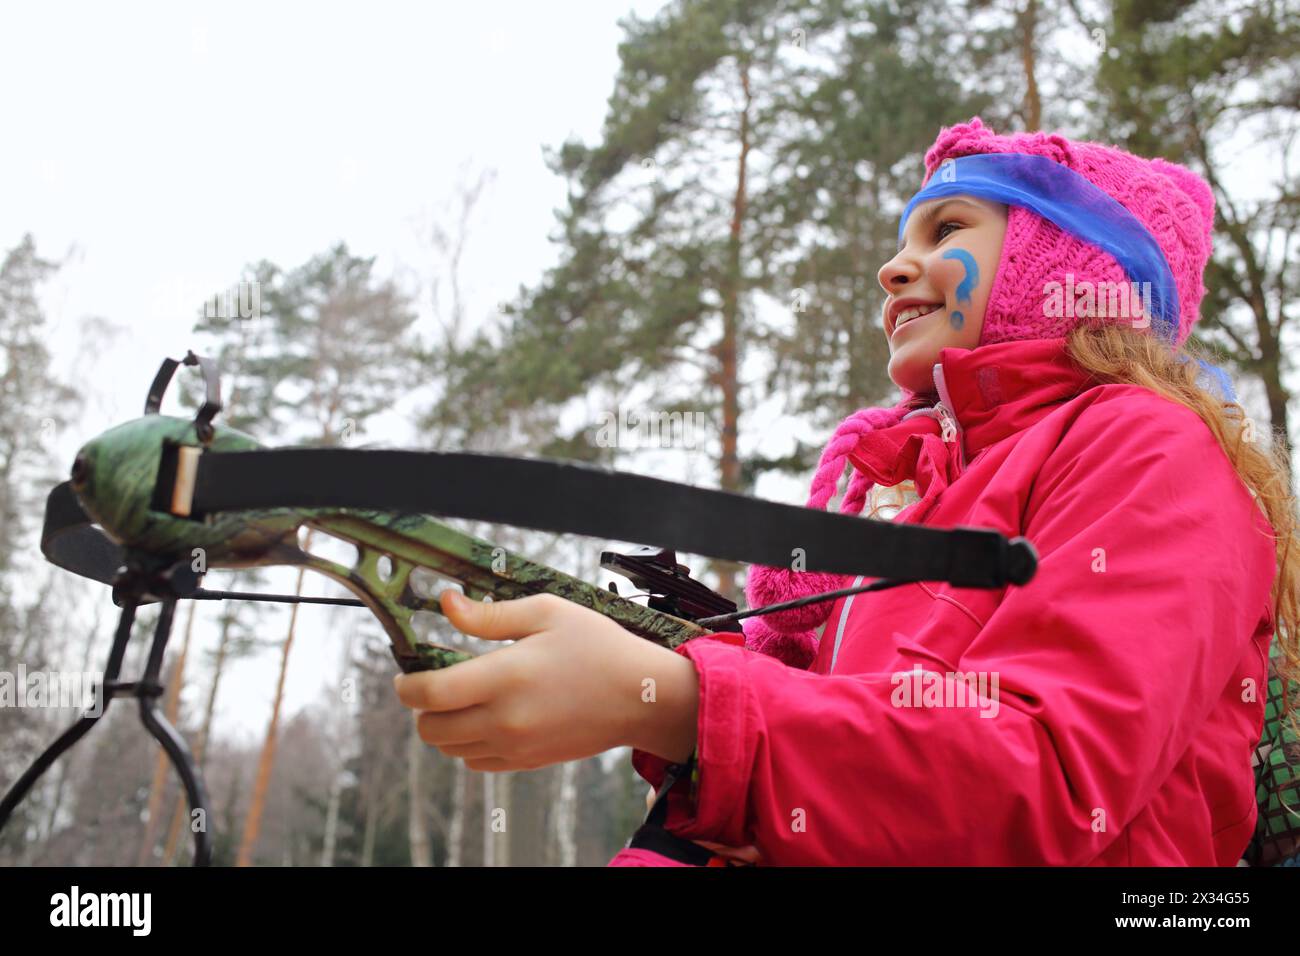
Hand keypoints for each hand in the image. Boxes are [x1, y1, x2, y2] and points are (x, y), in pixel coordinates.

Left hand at [394, 590, 699, 771]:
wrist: (640, 696)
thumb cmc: (596, 645)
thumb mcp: (546, 613)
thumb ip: (490, 614)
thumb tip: (446, 603)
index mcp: (505, 677)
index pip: (429, 693)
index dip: (407, 684)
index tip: (407, 672)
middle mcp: (504, 719)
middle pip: (430, 729)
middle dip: (422, 706)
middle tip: (436, 681)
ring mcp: (515, 745)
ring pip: (450, 748)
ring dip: (444, 725)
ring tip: (463, 697)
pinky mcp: (527, 761)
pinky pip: (476, 761)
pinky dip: (469, 743)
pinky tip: (487, 716)